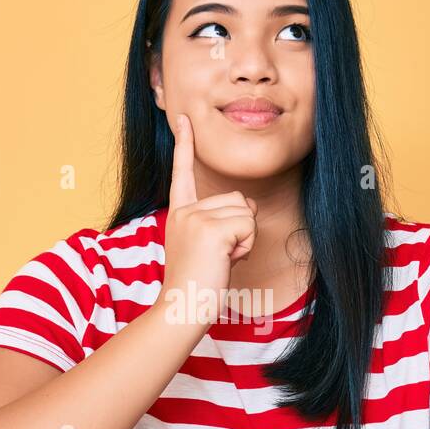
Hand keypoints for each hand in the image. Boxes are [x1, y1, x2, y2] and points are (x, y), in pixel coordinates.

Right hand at [155, 113, 256, 324]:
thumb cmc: (197, 285)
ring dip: (245, 238)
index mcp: (179, 213)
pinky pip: (248, 226)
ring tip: (222, 259)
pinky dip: (246, 246)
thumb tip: (249, 208)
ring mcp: (195, 218)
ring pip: (246, 212)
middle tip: (220, 256)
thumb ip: (223, 223)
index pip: (183, 173)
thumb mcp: (208, 247)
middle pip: (238, 199)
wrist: (182, 309)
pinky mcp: (210, 229)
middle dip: (242, 228)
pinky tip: (225, 261)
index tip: (184, 119)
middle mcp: (185, 210)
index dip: (185, 144)